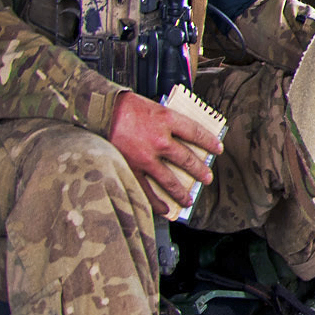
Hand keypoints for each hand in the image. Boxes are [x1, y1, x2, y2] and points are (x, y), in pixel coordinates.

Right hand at [108, 91, 223, 209]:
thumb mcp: (152, 106)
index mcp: (167, 119)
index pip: (196, 132)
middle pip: (187, 159)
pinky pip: (147, 190)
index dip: (209, 141)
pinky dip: (157, 202)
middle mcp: (160, 139)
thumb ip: (166, 121)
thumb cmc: (122, 105)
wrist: (97, 110)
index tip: (218, 149)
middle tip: (207, 178)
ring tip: (188, 200)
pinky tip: (165, 209)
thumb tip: (179, 135)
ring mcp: (146, 156)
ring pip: (170, 180)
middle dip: (200, 171)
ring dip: (181, 192)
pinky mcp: (131, 168)